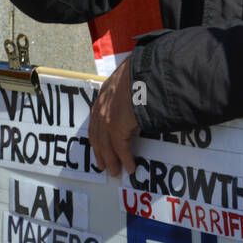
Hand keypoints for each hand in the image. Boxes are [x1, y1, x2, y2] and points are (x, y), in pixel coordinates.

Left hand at [89, 57, 139, 176]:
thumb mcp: (131, 78)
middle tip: (104, 165)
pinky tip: (130, 166)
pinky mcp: (117, 126)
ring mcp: (107, 117)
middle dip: (100, 153)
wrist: (146, 72)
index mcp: (104, 93)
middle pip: (96, 136)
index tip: (99, 146)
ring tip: (116, 171)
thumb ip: (128, 90)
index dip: (97, 136)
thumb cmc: (143, 72)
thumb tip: (137, 100)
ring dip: (112, 160)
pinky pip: (120, 147)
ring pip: (106, 145)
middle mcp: (102, 106)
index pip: (95, 120)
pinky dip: (126, 158)